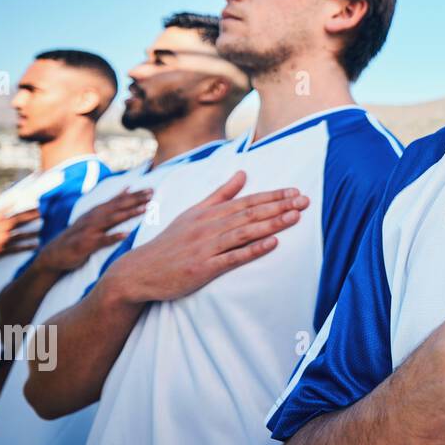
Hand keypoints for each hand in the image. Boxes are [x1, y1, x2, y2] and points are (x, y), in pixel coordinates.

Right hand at [0, 207, 40, 267]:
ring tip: (41, 230)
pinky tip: (36, 245)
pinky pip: (17, 248)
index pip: (9, 212)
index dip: (23, 207)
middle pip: (17, 221)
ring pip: (19, 235)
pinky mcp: (1, 251)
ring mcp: (0, 240)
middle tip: (41, 213)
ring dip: (31, 233)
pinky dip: (27, 247)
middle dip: (30, 216)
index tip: (33, 202)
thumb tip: (12, 203)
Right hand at [33, 188, 152, 274]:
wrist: (54, 253)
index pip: (118, 200)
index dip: (134, 194)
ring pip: (111, 220)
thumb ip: (111, 203)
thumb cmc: (79, 234)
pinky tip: (125, 234)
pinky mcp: (86, 244)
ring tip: (144, 209)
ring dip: (128, 214)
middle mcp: (93, 218)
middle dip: (135, 200)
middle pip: (117, 206)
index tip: (151, 189)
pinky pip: (102, 240)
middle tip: (152, 194)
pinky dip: (113, 237)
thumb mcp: (94, 216)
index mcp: (96, 211)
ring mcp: (89, 230)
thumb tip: (128, 188)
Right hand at [100, 171, 307, 304]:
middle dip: (279, 206)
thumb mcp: (193, 212)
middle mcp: (209, 227)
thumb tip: (242, 173)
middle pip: (249, 213)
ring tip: (295, 217)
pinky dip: (253, 249)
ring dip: (271, 224)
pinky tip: (272, 243)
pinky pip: (232, 258)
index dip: (272, 196)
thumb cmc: (171, 242)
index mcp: (208, 213)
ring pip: (244, 232)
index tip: (295, 192)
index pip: (246, 201)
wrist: (140, 271)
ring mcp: (206, 247)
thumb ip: (220, 194)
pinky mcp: (203, 268)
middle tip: (304, 201)